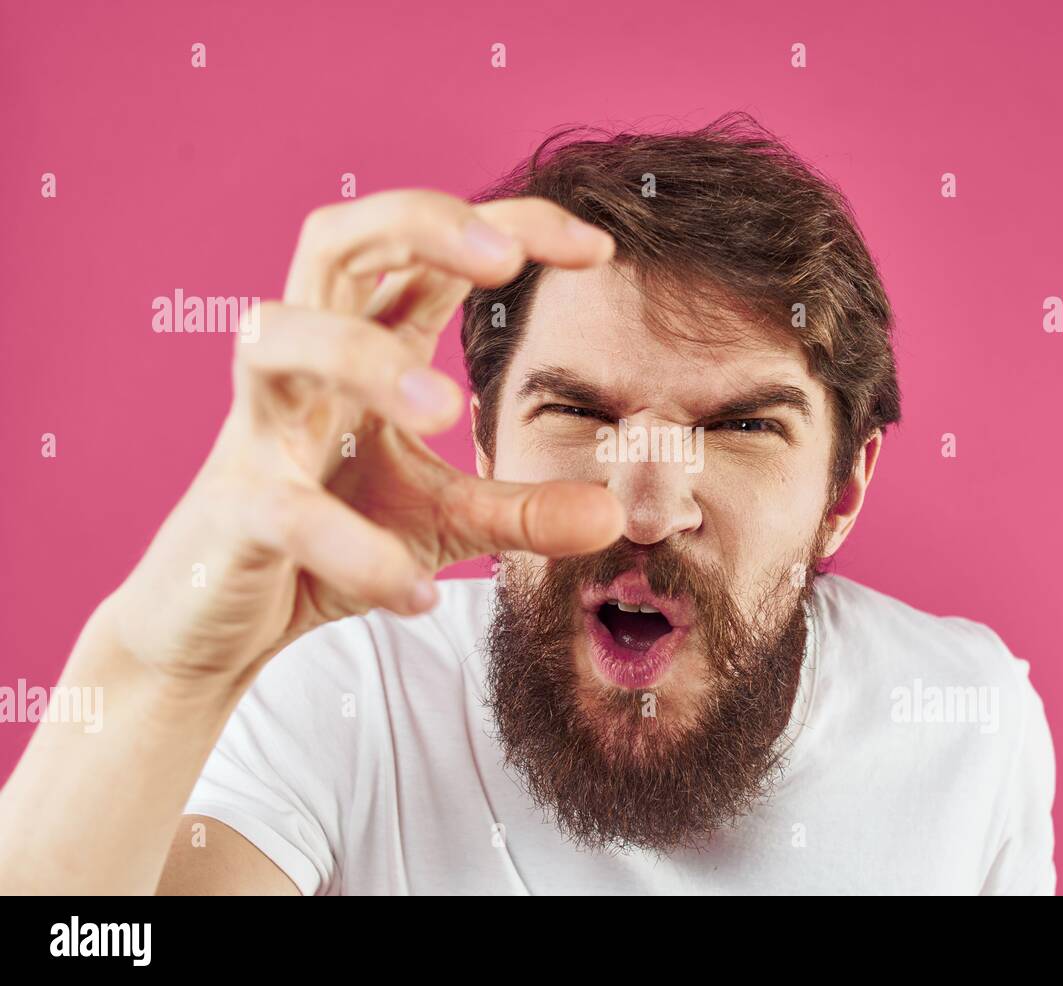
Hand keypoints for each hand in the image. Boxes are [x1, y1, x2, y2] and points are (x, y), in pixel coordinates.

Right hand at [103, 190, 624, 683]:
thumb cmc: (326, 540)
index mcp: (358, 347)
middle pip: (334, 242)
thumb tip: (616, 514)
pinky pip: (286, 509)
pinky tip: (415, 589)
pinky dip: (355, 548)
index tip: (597, 249)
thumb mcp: (441, 520)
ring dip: (362, 360)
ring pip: (278, 340)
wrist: (213, 621)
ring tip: (445, 409)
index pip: (425, 254)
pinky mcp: (231, 510)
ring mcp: (257, 430)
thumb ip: (522, 511)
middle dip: (416, 223)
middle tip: (504, 261)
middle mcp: (301, 366)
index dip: (506, 227)